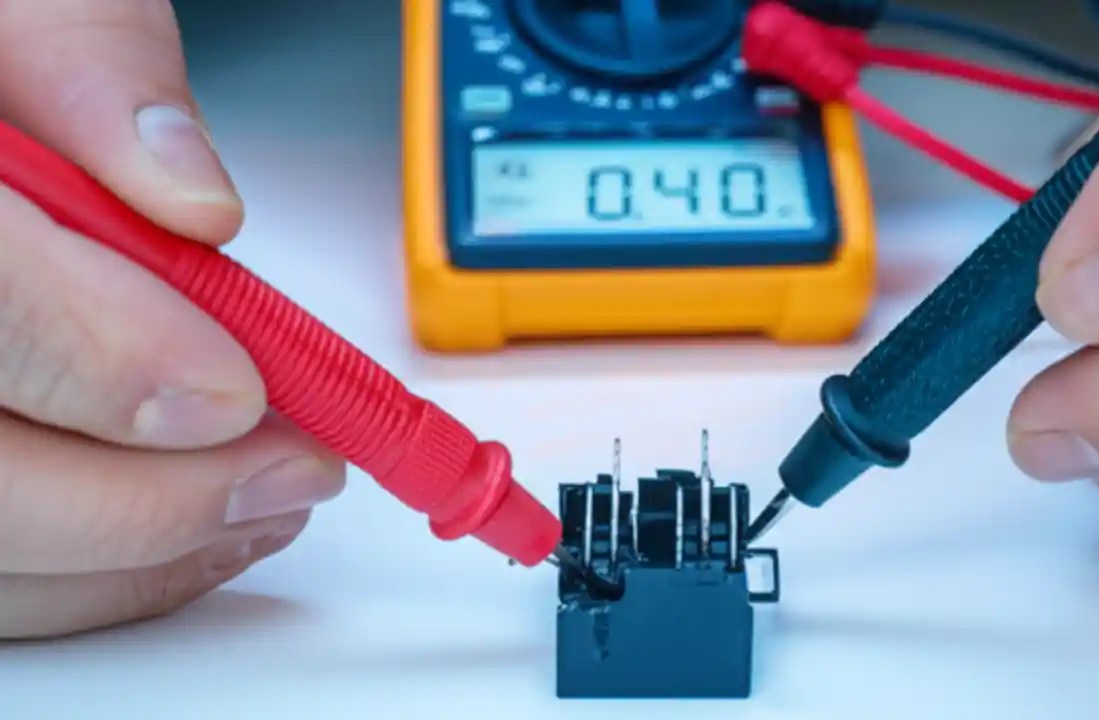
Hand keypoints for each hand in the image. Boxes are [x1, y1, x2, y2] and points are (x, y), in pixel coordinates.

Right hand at [0, 1, 344, 637]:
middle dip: (146, 500)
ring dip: (141, 558)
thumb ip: (93, 70)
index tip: (237, 379)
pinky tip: (191, 529)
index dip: (105, 358)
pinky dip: (100, 578)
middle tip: (290, 466)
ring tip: (264, 496)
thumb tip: (194, 204)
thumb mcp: (14, 4)